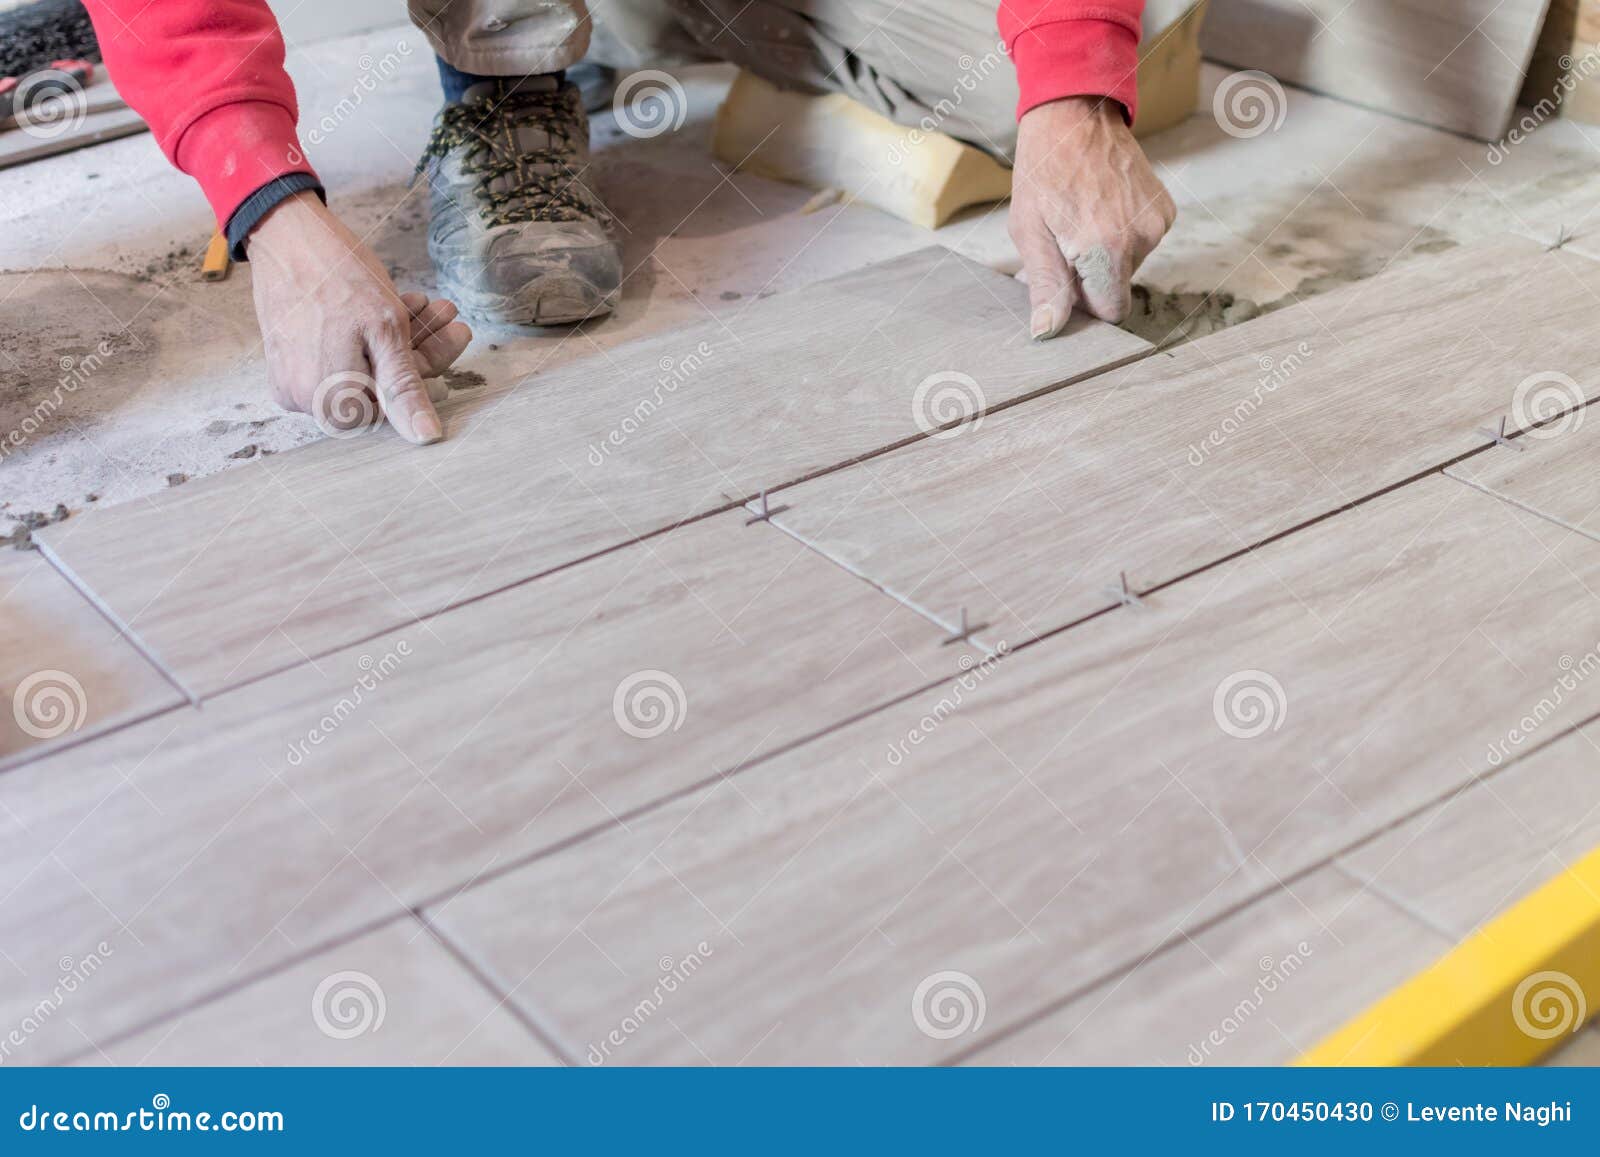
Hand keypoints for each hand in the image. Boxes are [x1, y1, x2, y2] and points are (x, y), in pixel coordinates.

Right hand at [247, 191, 471, 442]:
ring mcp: (294, 380)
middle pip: (380, 384)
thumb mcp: (385, 331)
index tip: (457, 333)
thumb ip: (404, 387)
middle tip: (445, 310)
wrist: (285, 233)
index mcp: (331, 402)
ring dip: (399, 337)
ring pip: (363, 367)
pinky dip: (368, 336)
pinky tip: (397, 305)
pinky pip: (338, 357)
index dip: (431, 366)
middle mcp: (306, 400)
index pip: (397, 404)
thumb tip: (426, 437)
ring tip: (425, 302)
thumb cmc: (337, 276)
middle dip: (418, 345)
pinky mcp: (290, 359)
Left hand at [1009, 97, 1176, 336]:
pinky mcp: (1165, 210)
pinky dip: (1120, 237)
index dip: (1084, 304)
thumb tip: (1046, 332)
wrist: (1075, 115)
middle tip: (1063, 244)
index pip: (1109, 312)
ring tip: (1079, 220)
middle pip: (1118, 290)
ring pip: (1129, 268)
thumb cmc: (1044, 170)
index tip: (1064, 280)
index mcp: (1106, 248)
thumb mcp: (1030, 231)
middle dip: (1090, 279)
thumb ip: (1045, 286)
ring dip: (1103, 256)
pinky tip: (1100, 209)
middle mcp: (1141, 238)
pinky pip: (1142, 244)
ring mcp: (1158, 223)